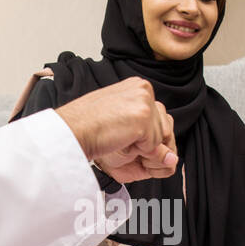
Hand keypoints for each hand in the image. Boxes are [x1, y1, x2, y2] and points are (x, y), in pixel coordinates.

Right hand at [55, 78, 177, 182]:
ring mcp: (144, 102)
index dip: (147, 135)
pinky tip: (120, 141)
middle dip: (149, 143)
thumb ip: (148, 133)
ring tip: (118, 138)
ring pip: (160, 138)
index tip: (125, 135)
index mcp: (138, 87)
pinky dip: (139, 152)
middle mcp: (144, 89)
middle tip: (122, 140)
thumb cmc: (88, 128)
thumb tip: (173, 158)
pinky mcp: (143, 117)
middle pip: (164, 128)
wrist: (72, 132)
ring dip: (142, 147)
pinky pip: (154, 147)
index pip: (160, 117)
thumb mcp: (123, 125)